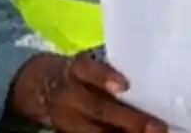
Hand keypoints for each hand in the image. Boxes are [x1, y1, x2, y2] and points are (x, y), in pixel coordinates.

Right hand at [8, 52, 166, 132]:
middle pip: (98, 108)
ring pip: (95, 131)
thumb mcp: (83, 63)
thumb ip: (106, 70)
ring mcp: (66, 118)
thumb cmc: (73, 70)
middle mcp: (68, 95)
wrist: (34, 85)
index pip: (87, 70)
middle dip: (129, 119)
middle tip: (156, 126)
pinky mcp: (66, 131)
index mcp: (74, 70)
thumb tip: (146, 74)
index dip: (105, 77)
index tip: (124, 85)